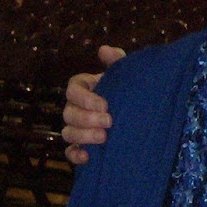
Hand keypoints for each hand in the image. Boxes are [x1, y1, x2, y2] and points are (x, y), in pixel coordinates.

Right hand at [60, 45, 125, 164]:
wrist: (139, 116)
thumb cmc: (128, 91)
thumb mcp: (126, 75)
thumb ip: (117, 61)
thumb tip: (104, 49)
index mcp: (83, 88)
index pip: (72, 89)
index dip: (85, 98)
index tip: (105, 104)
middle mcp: (76, 108)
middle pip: (68, 113)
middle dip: (87, 118)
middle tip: (109, 122)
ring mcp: (76, 128)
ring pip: (67, 132)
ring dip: (83, 136)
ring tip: (104, 138)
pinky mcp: (80, 147)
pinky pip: (69, 152)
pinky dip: (75, 155)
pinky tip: (88, 157)